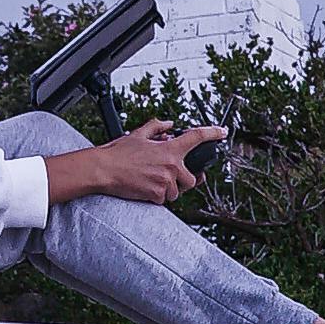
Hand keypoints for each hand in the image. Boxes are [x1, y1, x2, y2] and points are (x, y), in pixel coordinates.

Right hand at [43, 119, 220, 208]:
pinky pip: (163, 199)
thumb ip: (157, 128)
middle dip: (184, 178)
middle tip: (170, 175)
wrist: (102, 170)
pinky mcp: (156, 196)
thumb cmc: (117, 153)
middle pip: (192, 178)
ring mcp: (165, 182)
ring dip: (167, 188)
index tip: (222, 132)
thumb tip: (169, 124)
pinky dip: (156, 195)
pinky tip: (144, 186)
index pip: (197, 137)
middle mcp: (171, 166)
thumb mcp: (138, 134)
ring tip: (150, 180)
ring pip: (177, 191)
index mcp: (169, 149)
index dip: (213, 133)